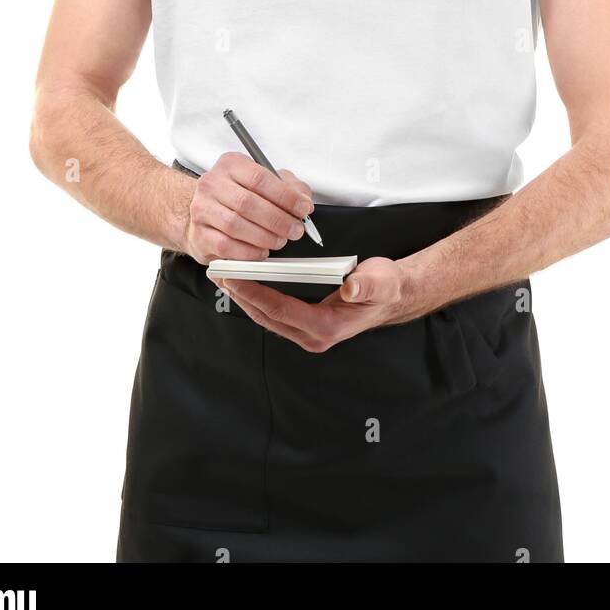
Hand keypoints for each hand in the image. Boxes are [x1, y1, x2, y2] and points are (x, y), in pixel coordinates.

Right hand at [180, 151, 313, 264]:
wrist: (205, 211)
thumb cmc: (239, 195)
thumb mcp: (266, 181)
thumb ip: (288, 186)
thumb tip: (303, 200)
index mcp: (231, 164)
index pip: (260, 178)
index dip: (286, 196)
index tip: (303, 209)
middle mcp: (212, 184)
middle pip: (248, 203)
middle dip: (278, 220)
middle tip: (295, 230)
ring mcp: (202, 209)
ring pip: (236, 225)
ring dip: (265, 237)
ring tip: (280, 241)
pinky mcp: (198, 234)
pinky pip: (225, 246)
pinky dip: (248, 252)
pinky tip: (262, 252)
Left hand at [208, 255, 409, 349]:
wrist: (392, 297)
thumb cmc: (385, 287)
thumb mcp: (381, 281)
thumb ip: (366, 286)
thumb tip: (350, 289)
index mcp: (327, 326)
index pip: (281, 310)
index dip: (255, 294)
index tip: (234, 277)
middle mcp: (314, 335)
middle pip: (267, 317)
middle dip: (240, 295)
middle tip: (218, 274)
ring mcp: (308, 333)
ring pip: (267, 318)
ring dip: (244, 298)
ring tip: (224, 277)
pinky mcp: (305, 325)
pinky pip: (274, 314)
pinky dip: (257, 299)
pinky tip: (245, 284)